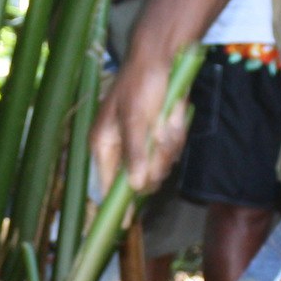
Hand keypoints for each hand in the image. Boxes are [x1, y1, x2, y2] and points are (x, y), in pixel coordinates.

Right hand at [91, 55, 190, 194]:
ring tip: (168, 116)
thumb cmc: (140, 83)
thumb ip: (133, 153)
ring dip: (169, 142)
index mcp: (104, 144)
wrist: (163, 57)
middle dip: (157, 158)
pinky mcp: (160, 135)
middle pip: (142, 176)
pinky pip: (172, 148)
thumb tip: (133, 186)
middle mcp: (122, 147)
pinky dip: (176, 131)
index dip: (118, 203)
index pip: (107, 184)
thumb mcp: (135, 117)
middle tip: (161, 133)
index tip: (126, 223)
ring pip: (161, 163)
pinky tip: (174, 112)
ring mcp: (143, 142)